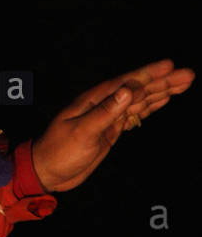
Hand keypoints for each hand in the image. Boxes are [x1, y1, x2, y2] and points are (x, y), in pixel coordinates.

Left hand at [31, 58, 193, 192]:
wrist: (48, 172)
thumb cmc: (59, 151)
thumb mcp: (82, 132)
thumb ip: (105, 112)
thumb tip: (127, 91)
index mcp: (93, 100)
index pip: (125, 83)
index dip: (148, 74)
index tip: (169, 65)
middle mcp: (102, 105)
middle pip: (137, 89)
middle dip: (163, 81)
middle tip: (189, 74)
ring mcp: (108, 116)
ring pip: (139, 100)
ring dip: (161, 91)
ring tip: (184, 83)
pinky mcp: (111, 129)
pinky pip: (135, 114)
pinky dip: (150, 106)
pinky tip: (164, 99)